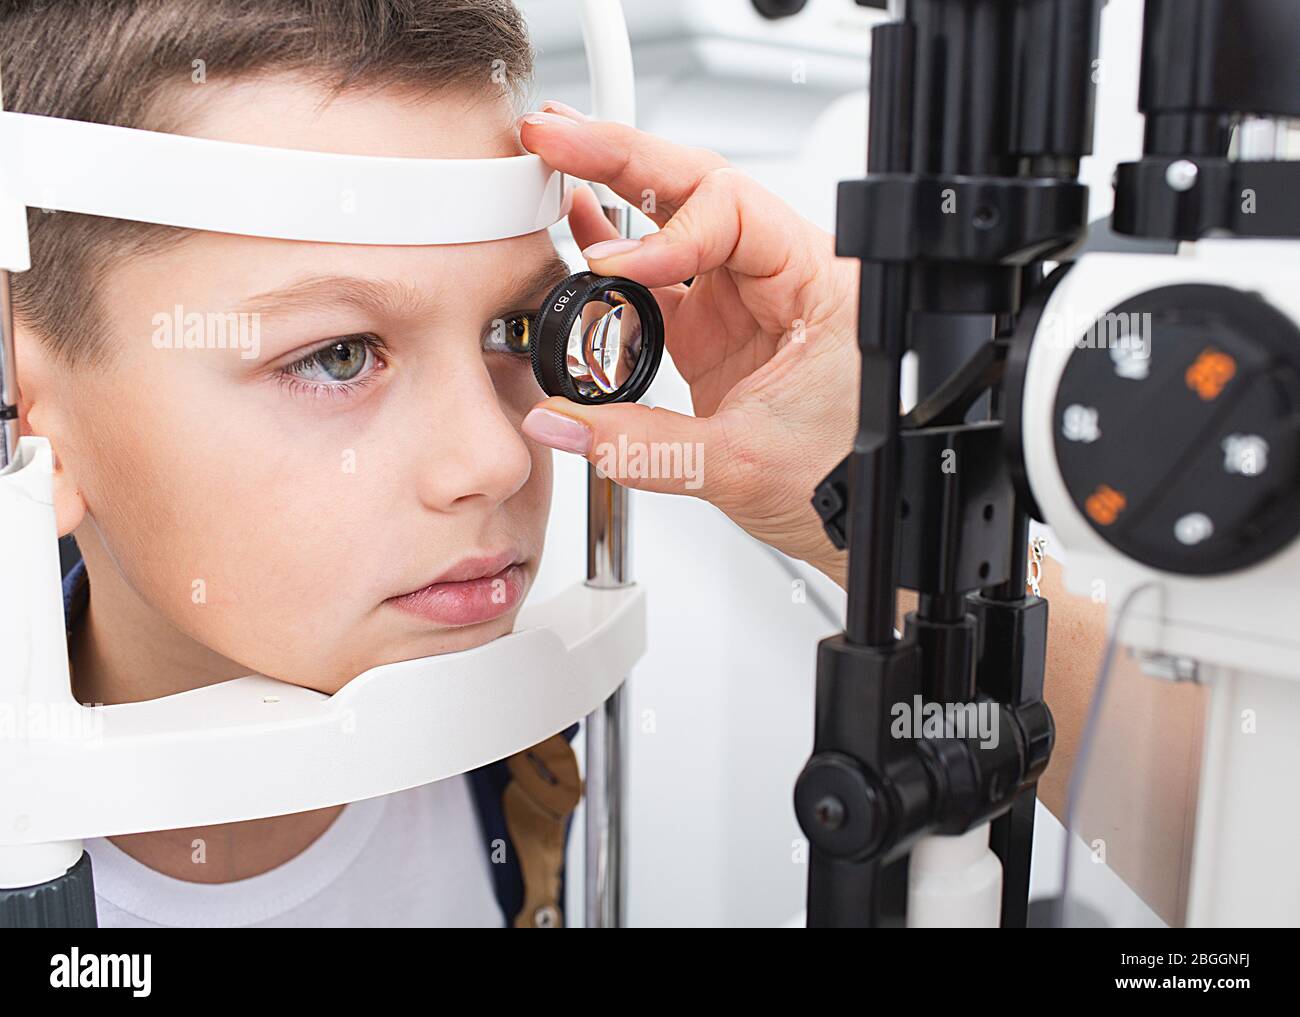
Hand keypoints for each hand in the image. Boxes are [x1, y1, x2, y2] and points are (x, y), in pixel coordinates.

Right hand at [518, 102, 858, 584]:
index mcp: (816, 284)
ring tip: (554, 159)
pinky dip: (615, 254)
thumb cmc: (842, 479)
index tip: (616, 269)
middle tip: (559, 135)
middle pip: (698, 190)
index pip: (732, 213)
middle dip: (623, 157)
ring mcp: (744, 302)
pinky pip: (659, 279)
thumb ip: (638, 446)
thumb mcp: (738, 465)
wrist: (856, 520)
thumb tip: (562, 423)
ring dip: (614, 189)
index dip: (666, 231)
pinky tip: (577, 223)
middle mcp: (781, 279)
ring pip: (675, 221)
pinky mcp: (715, 332)